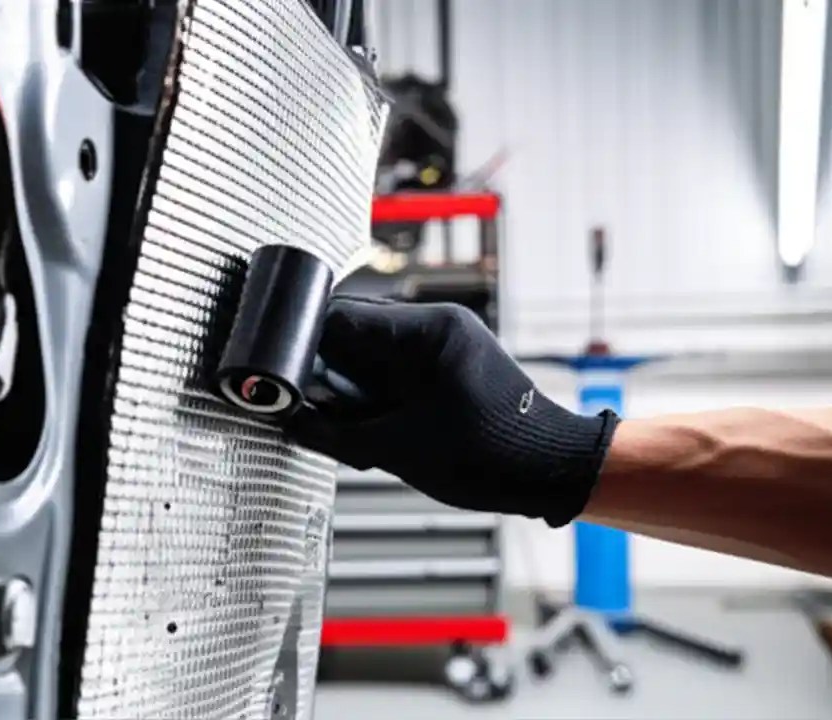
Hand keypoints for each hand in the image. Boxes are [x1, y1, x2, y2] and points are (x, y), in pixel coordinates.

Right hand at [288, 297, 618, 526]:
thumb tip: (289, 419)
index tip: (279, 371)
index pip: (342, 317)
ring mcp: (447, 340)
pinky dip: (374, 389)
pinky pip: (395, 364)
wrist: (552, 471)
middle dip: (325, 367)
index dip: (303, 344)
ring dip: (349, 381)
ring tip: (343, 418)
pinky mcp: (451, 361)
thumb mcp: (395, 450)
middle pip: (354, 329)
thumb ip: (332, 432)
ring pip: (372, 349)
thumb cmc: (490, 457)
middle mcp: (439, 323)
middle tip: (308, 402)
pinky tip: (371, 421)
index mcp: (428, 330)